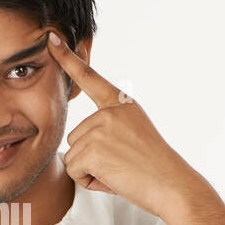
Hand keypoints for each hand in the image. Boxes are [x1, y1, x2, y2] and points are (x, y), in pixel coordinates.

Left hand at [46, 30, 200, 222]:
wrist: (172, 185)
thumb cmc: (154, 169)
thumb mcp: (134, 135)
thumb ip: (109, 127)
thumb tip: (82, 139)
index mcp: (121, 104)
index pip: (90, 77)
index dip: (68, 58)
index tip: (52, 38)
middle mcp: (109, 111)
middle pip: (75, 137)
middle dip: (92, 158)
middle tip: (122, 165)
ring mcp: (100, 127)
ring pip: (73, 155)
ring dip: (90, 170)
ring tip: (120, 171)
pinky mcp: (92, 148)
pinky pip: (73, 170)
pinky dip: (88, 181)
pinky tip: (113, 178)